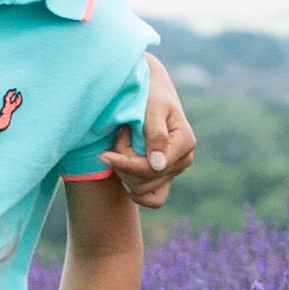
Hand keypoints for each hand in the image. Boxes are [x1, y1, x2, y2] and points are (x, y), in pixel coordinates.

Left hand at [106, 55, 194, 211]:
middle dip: (123, 163)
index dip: (124, 163)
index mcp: (184, 143)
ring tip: (120, 145)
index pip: (150, 168)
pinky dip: (133, 186)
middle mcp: (183, 160)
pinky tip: (123, 167)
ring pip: (141, 190)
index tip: (104, 154)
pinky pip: (152, 199)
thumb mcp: (153, 108)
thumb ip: (155, 134)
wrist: (152, 90)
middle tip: (116, 138)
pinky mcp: (165, 176)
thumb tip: (158, 166)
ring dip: (124, 171)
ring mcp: (174, 170)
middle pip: (144, 182)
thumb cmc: (151, 94)